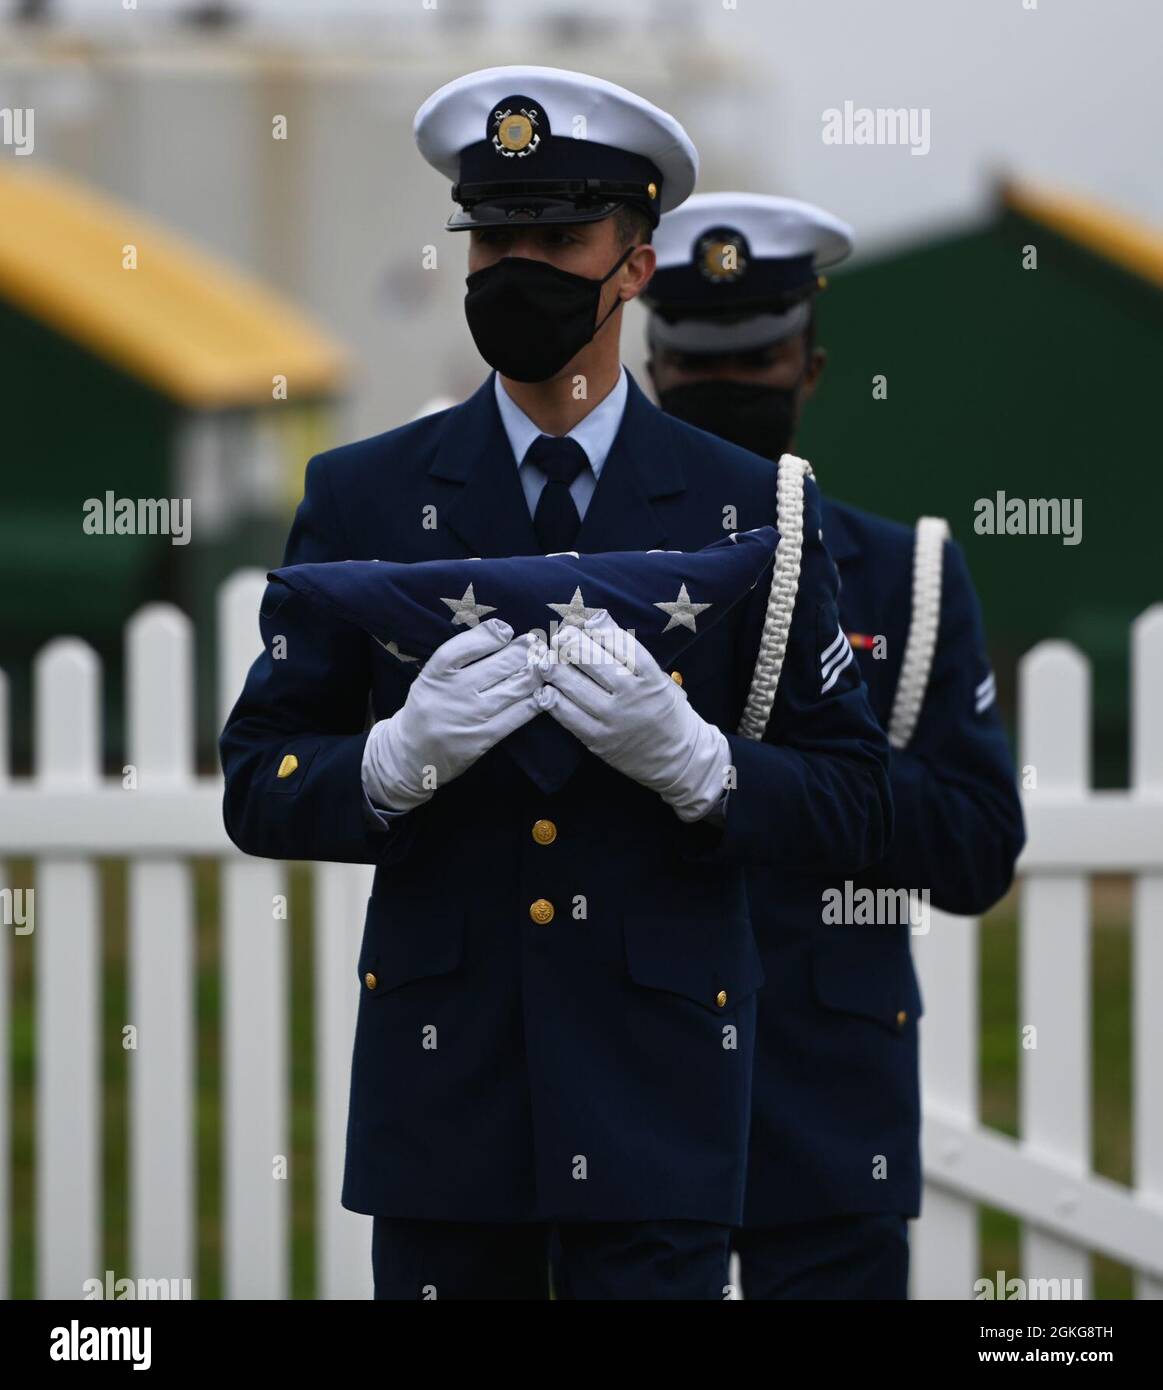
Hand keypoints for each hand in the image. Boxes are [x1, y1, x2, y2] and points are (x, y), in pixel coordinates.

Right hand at [363, 618, 541, 811]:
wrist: (412, 753)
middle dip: (525, 652)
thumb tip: (501, 631)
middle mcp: (453, 692)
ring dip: (535, 673)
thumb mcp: (433, 675)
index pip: (465, 646)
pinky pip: (518, 715)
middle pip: (499, 665)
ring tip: (544, 664)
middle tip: (538, 646)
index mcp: (436, 673)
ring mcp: (470, 716)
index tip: (507, 630)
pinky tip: (542, 692)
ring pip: (515, 688)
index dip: (490, 635)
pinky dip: (534, 700)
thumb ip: (460, 655)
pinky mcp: (484, 738)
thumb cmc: (429, 706)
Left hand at [535, 611, 729, 822]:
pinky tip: (546, 690)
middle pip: (592, 660)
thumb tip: (595, 619)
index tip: (584, 623)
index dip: (597, 629)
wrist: (678, 758)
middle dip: (570, 643)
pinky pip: (567, 715)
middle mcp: (632, 696)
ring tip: (545, 660)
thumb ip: (629, 651)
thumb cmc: (665, 709)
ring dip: (554, 668)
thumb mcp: (657, 676)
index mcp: (651, 677)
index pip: (620, 643)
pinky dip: (552, 700)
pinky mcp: (598, 740)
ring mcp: (614, 719)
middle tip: (560, 637)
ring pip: (574, 686)